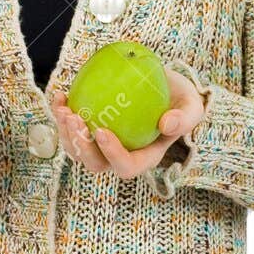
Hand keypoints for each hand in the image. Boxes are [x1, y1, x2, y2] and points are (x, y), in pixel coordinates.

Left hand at [48, 67, 207, 178]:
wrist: (165, 86)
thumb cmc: (180, 99)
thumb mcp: (192, 105)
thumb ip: (185, 117)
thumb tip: (166, 125)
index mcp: (145, 157)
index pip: (127, 167)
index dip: (112, 155)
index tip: (103, 130)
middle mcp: (121, 156)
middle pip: (95, 164)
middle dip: (81, 147)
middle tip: (76, 119)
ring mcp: (103, 145)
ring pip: (77, 150)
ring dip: (65, 132)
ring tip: (63, 108)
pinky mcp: (90, 129)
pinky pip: (71, 129)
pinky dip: (62, 114)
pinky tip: (61, 95)